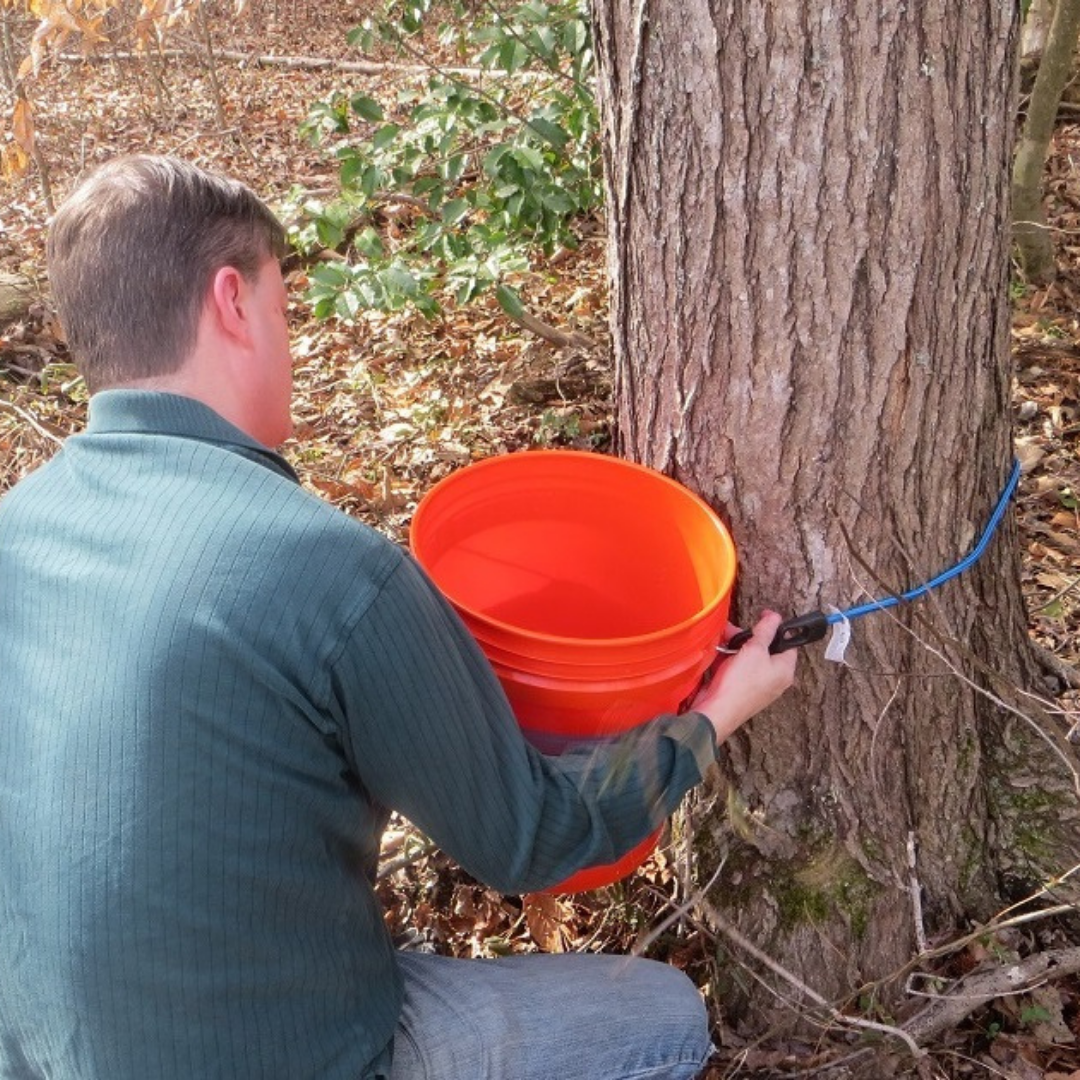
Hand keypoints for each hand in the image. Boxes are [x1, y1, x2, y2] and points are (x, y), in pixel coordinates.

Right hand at [690, 610, 797, 743]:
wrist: (717, 710)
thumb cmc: (740, 685)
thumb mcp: (755, 650)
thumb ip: (766, 631)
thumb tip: (775, 617)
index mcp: (784, 670)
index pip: (788, 644)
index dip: (777, 629)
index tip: (765, 618)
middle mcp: (772, 678)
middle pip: (765, 649)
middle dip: (749, 637)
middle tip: (736, 631)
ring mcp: (755, 684)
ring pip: (748, 657)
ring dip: (735, 646)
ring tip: (722, 640)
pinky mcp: (739, 687)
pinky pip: (736, 667)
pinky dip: (727, 658)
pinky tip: (717, 652)